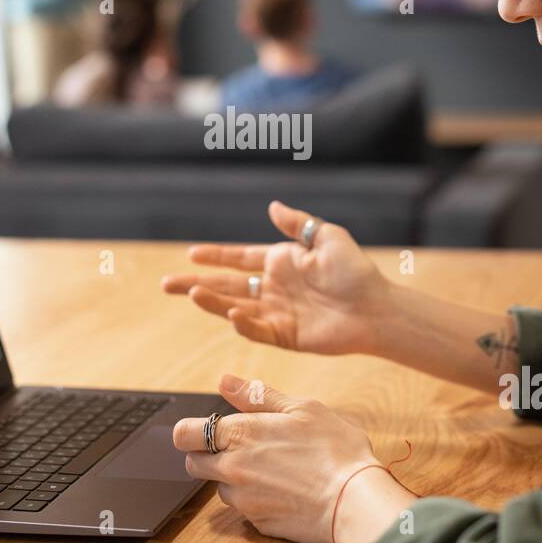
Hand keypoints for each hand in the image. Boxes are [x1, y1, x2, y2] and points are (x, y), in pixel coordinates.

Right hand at [161, 200, 391, 355]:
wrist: (374, 307)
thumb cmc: (355, 270)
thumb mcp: (326, 237)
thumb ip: (296, 224)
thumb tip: (271, 206)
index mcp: (280, 262)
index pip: (239, 259)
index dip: (215, 257)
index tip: (190, 254)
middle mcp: (273, 288)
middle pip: (226, 285)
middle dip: (196, 283)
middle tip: (167, 284)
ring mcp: (276, 313)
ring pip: (235, 307)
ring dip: (212, 302)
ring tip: (190, 293)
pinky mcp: (285, 336)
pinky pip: (257, 330)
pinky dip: (243, 324)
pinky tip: (232, 315)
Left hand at [175, 375, 403, 542]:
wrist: (354, 500)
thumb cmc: (334, 448)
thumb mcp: (301, 408)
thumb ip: (257, 395)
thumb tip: (225, 381)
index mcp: (240, 434)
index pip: (184, 435)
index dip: (190, 431)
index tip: (205, 430)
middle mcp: (232, 468)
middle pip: (193, 463)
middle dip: (207, 455)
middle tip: (238, 448)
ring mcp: (243, 499)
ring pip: (218, 487)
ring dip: (232, 478)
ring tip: (269, 470)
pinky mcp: (256, 522)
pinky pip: (243, 508)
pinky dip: (254, 499)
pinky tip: (281, 490)